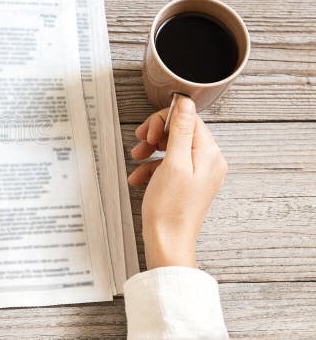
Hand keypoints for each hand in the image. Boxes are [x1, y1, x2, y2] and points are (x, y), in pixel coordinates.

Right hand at [128, 97, 226, 269]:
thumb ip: (181, 131)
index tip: (148, 131)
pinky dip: (152, 168)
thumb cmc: (170, 209)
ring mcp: (199, 174)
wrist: (168, 242)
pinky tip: (139, 177)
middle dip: (156, 136)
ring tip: (136, 159)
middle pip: (181, 133)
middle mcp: (209, 163)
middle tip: (140, 143)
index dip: (165, 121)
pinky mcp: (188, 184)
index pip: (190, 120)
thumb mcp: (173, 163)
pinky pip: (169, 166)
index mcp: (210, 155)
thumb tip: (185, 103)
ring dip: (151, 151)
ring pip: (172, 148)